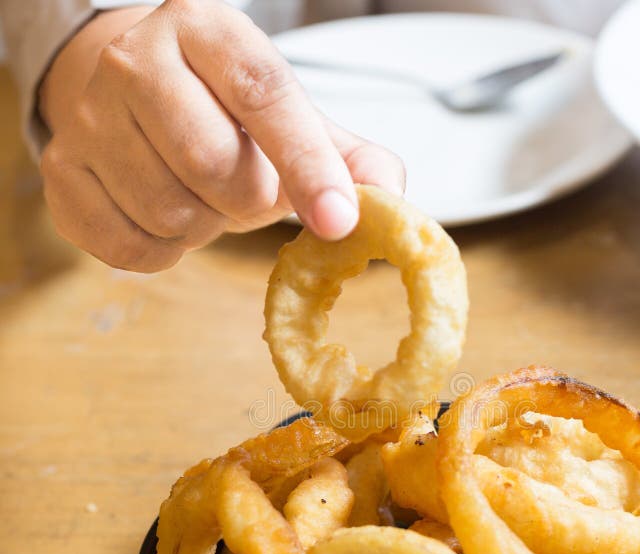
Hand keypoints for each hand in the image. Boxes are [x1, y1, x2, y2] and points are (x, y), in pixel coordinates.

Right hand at [39, 0, 404, 271]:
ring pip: (171, 213)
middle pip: (212, 164)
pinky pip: (133, 248)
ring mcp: (89, 117)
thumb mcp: (298, 124)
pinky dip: (167, 251)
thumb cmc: (227, 116)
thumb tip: (390, 202)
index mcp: (208, 30)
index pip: (265, 94)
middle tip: (245, 188)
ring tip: (202, 195)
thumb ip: (352, 161)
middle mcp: (136, 59)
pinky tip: (169, 216)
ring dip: (206, 225)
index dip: (307, 164)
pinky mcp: (63, 175)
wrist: (139, 103)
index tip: (339, 221)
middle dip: (246, 200)